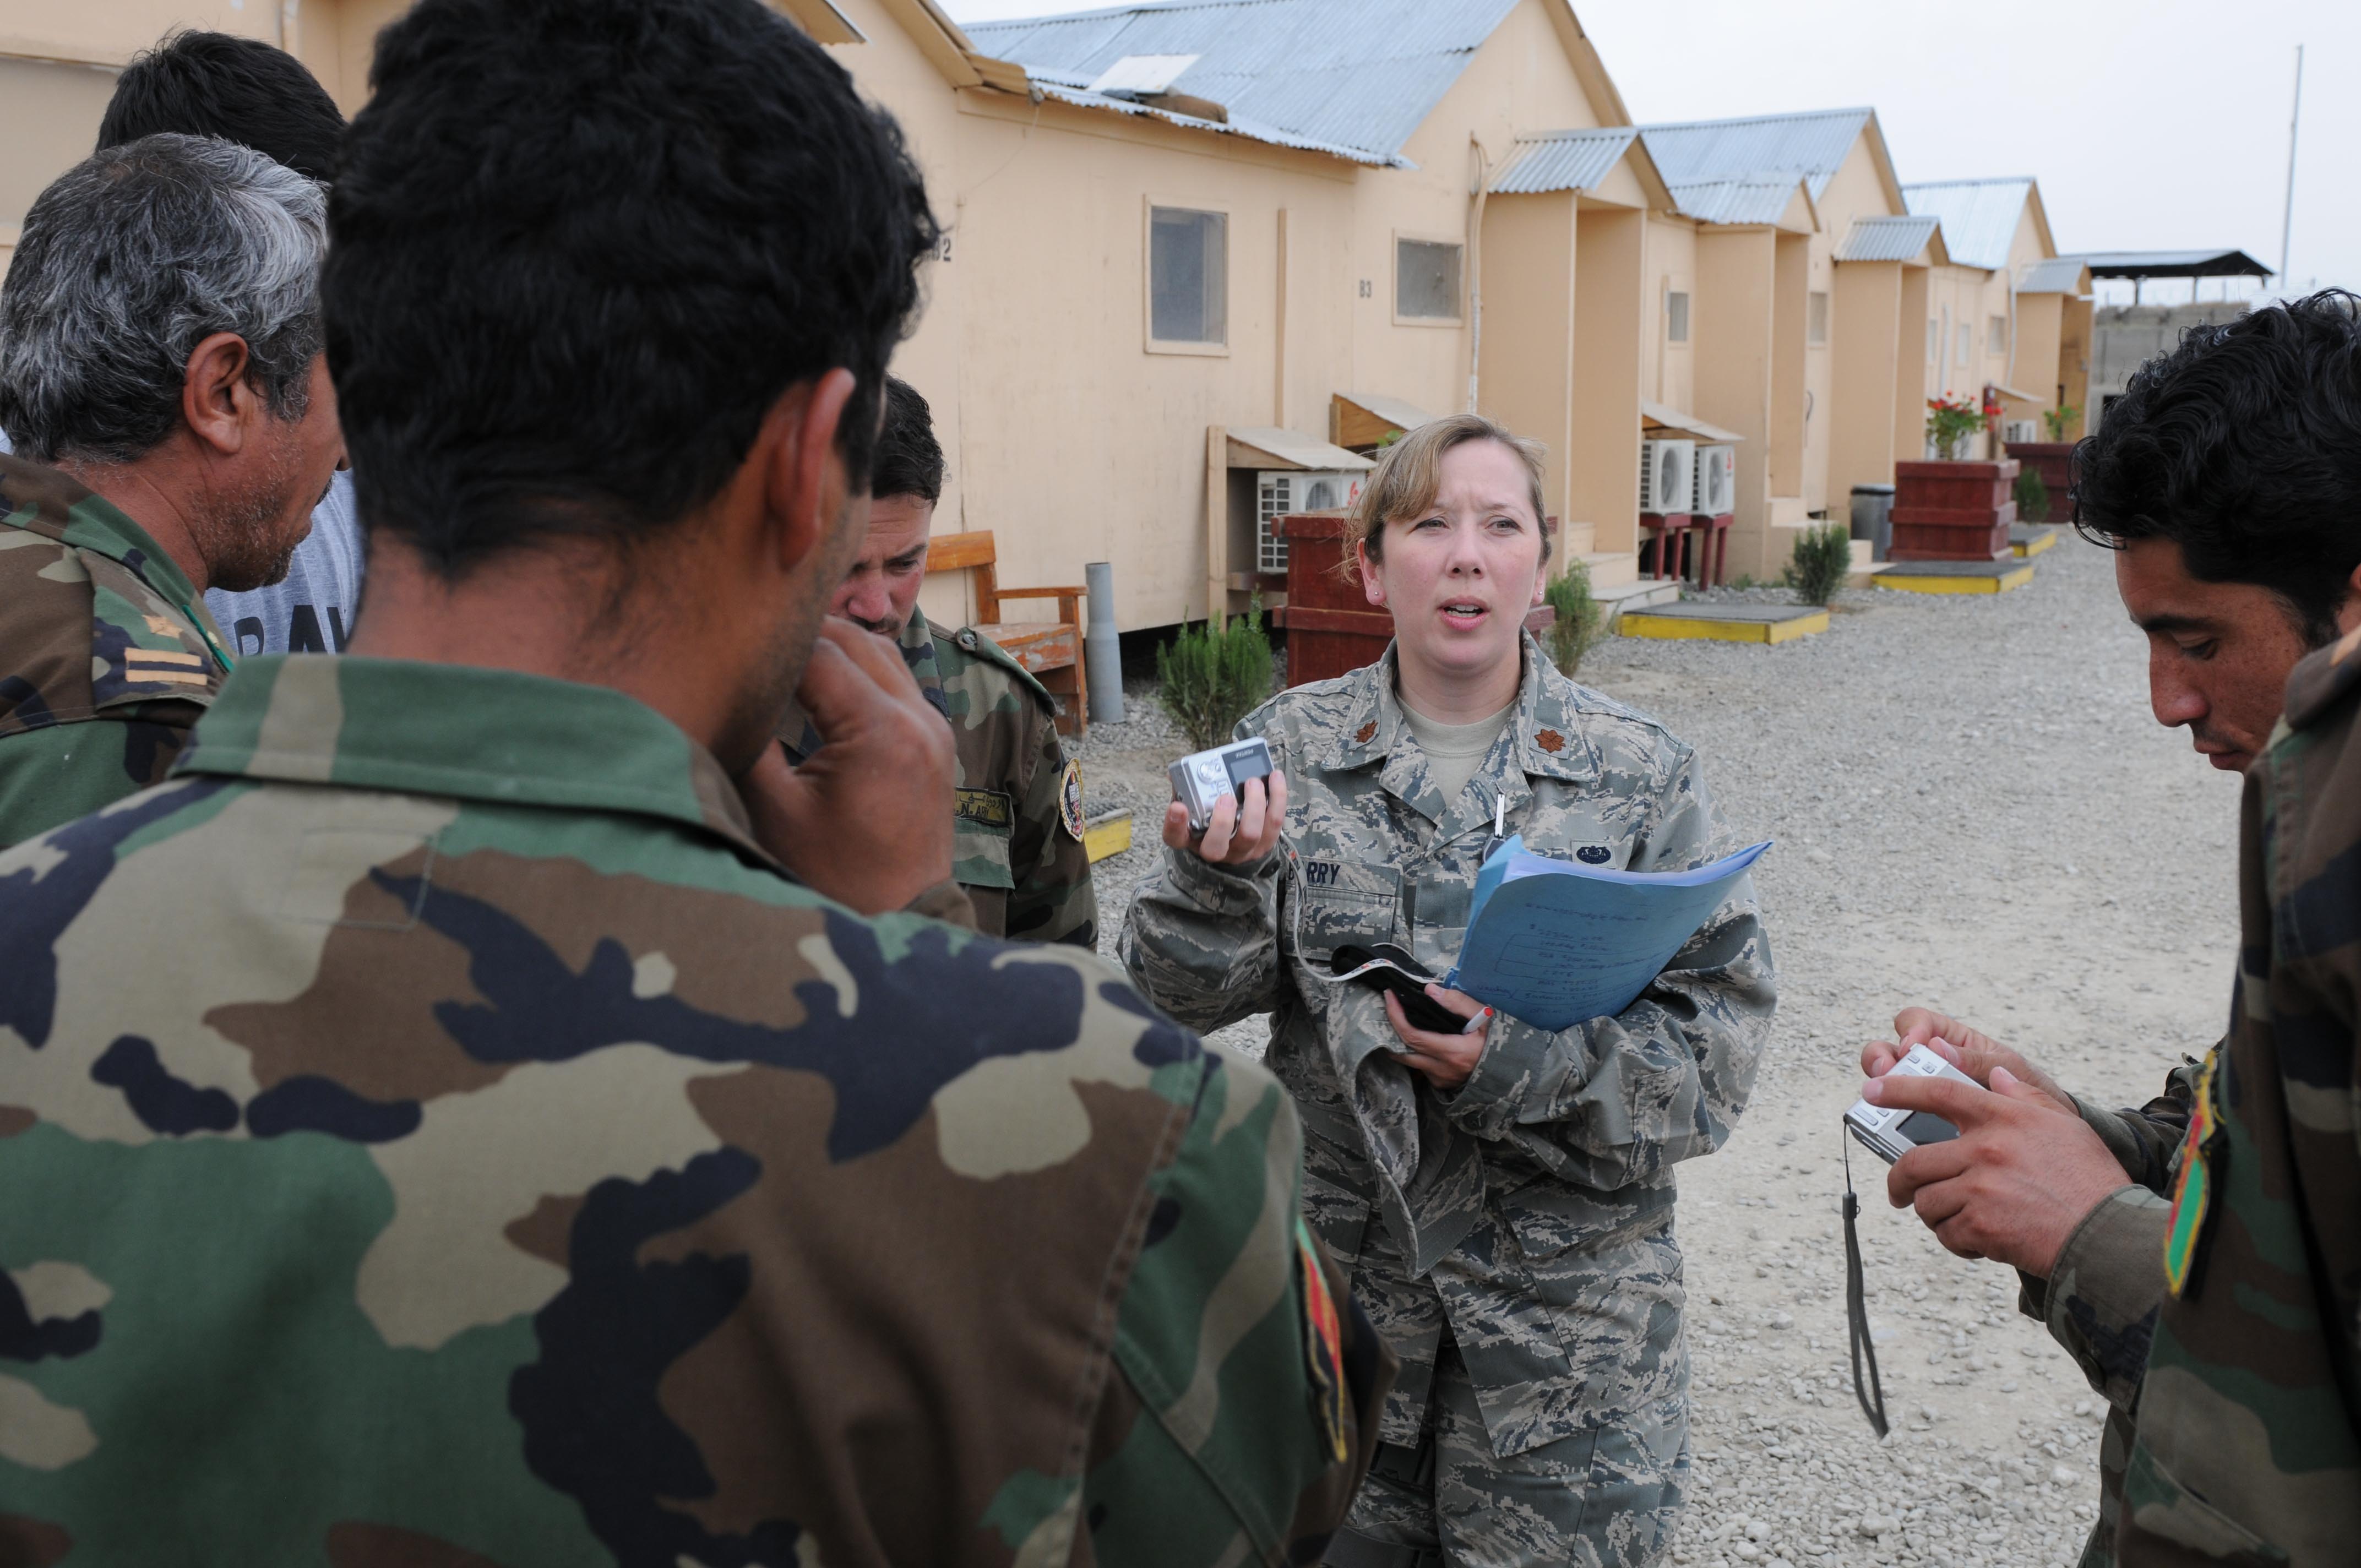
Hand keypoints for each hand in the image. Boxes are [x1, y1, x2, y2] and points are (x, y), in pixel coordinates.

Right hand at [739, 618, 954, 914]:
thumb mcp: (774, 812)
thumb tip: (720, 685)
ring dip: (832, 649)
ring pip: (879, 654)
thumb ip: (749, 741)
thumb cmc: (833, 877)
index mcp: (881, 731)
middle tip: (749, 639)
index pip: (817, 652)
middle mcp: (918, 719)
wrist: (899, 921)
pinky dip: (857, 672)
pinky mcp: (935, 741)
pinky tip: (816, 686)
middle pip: (853, 640)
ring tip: (780, 658)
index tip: (729, 640)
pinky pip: (895, 682)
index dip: (770, 642)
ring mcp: (933, 728)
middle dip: (800, 634)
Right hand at [1162, 772, 1287, 866]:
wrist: (1235, 841)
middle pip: (1216, 846)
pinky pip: (1275, 823)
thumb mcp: (1194, 807)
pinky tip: (1275, 778)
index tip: (1177, 806)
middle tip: (1226, 797)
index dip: (1175, 824)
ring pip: (1250, 834)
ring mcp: (1242, 850)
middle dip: (1222, 821)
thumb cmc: (1211, 819)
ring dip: (1253, 806)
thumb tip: (1178, 773)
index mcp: (1190, 838)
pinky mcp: (1265, 844)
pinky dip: (1277, 798)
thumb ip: (1188, 790)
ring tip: (1253, 782)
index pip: (1175, 838)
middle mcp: (1215, 850)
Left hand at [1381, 984, 1493, 1090]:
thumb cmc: (1501, 1041)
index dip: (1396, 1016)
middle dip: (1391, 1029)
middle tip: (1390, 1006)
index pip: (1412, 1035)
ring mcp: (1441, 1080)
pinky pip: (1421, 1067)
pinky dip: (1416, 1051)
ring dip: (1402, 1041)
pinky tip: (1419, 1037)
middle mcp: (1442, 1070)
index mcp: (1453, 1052)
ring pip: (1410, 1061)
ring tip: (1401, 1018)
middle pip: (1402, 1052)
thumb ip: (1459, 1003)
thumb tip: (1430, 991)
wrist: (1513, 1071)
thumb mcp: (1486, 1017)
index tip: (1389, 996)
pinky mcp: (1442, 1084)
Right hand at [1862, 1007, 2075, 1117]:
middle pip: (1887, 1052)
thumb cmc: (2034, 1097)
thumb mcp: (2017, 1073)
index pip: (1917, 1022)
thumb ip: (1980, 1061)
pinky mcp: (1920, 1128)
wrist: (2049, 1142)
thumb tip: (1939, 1047)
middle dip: (1880, 1060)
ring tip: (1882, 1106)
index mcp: (1954, 1043)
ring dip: (1882, 1094)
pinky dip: (1890, 1128)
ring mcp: (1923, 1099)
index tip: (1913, 1048)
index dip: (1910, 1030)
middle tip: (1885, 1074)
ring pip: (1887, 1088)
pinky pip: (1896, 1124)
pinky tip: (1897, 1136)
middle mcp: (1931, 1067)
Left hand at [1865, 1066, 2129, 1275]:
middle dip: (1899, 1182)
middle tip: (1900, 1193)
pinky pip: (1946, 1233)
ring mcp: (1980, 1187)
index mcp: (2005, 1116)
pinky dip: (1956, 1240)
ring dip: (1935, 1215)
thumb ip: (2026, 1097)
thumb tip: (1996, 1076)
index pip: (1939, 1092)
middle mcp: (1987, 1147)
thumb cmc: (2090, 1180)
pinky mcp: (1980, 1225)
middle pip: (1913, 1161)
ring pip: (1926, 1201)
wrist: (2107, 1236)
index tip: (1871, 1090)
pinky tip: (1980, 1241)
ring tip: (1959, 1221)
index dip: (1899, 1088)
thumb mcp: (2064, 1125)